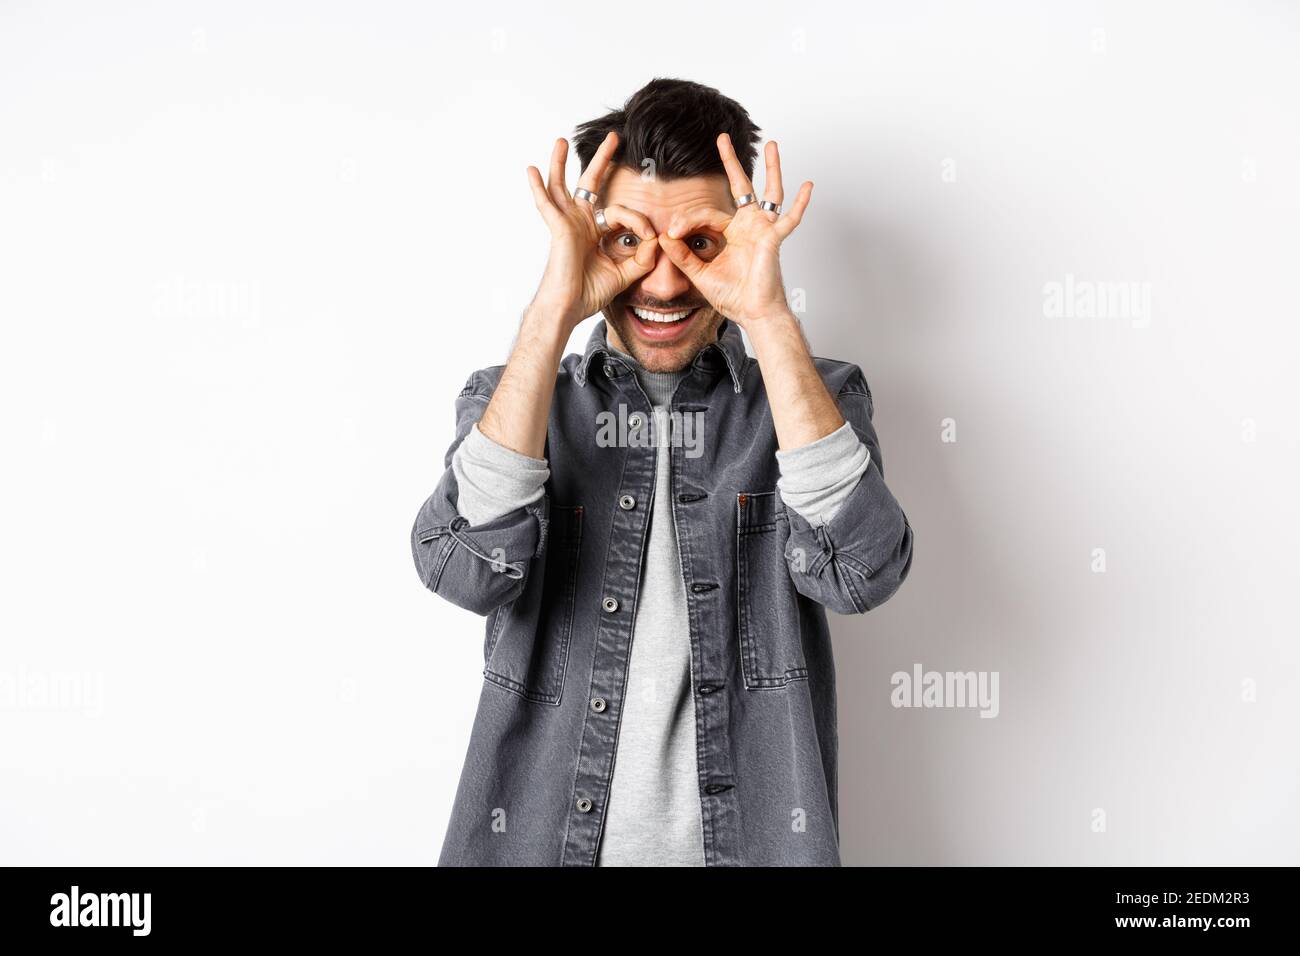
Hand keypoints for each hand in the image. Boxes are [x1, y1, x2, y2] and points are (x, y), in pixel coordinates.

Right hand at [525, 132, 658, 329]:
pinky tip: (532, 170)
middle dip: (602, 160)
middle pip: (590, 184)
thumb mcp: (624, 274)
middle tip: (614, 138)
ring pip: (562, 185)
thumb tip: (656, 242)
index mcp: (593, 232)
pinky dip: (539, 187)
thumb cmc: (588, 293)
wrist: (569, 307)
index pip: (620, 212)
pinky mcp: (558, 228)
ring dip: (560, 163)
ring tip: (561, 141)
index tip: (650, 237)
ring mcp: (566, 223)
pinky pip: (547, 204)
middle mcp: (579, 223)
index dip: (639, 221)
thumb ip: (641, 259)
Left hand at [657, 135, 811, 327]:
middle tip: (722, 139)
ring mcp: (764, 229)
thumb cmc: (734, 296)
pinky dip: (799, 204)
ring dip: (771, 168)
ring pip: (769, 191)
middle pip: (741, 186)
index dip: (687, 219)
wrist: (753, 313)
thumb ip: (682, 256)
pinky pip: (789, 219)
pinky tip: (808, 186)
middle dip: (731, 162)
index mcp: (733, 232)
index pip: (707, 213)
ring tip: (772, 145)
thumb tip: (664, 236)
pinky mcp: (773, 239)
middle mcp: (749, 226)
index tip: (671, 233)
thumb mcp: (700, 274)